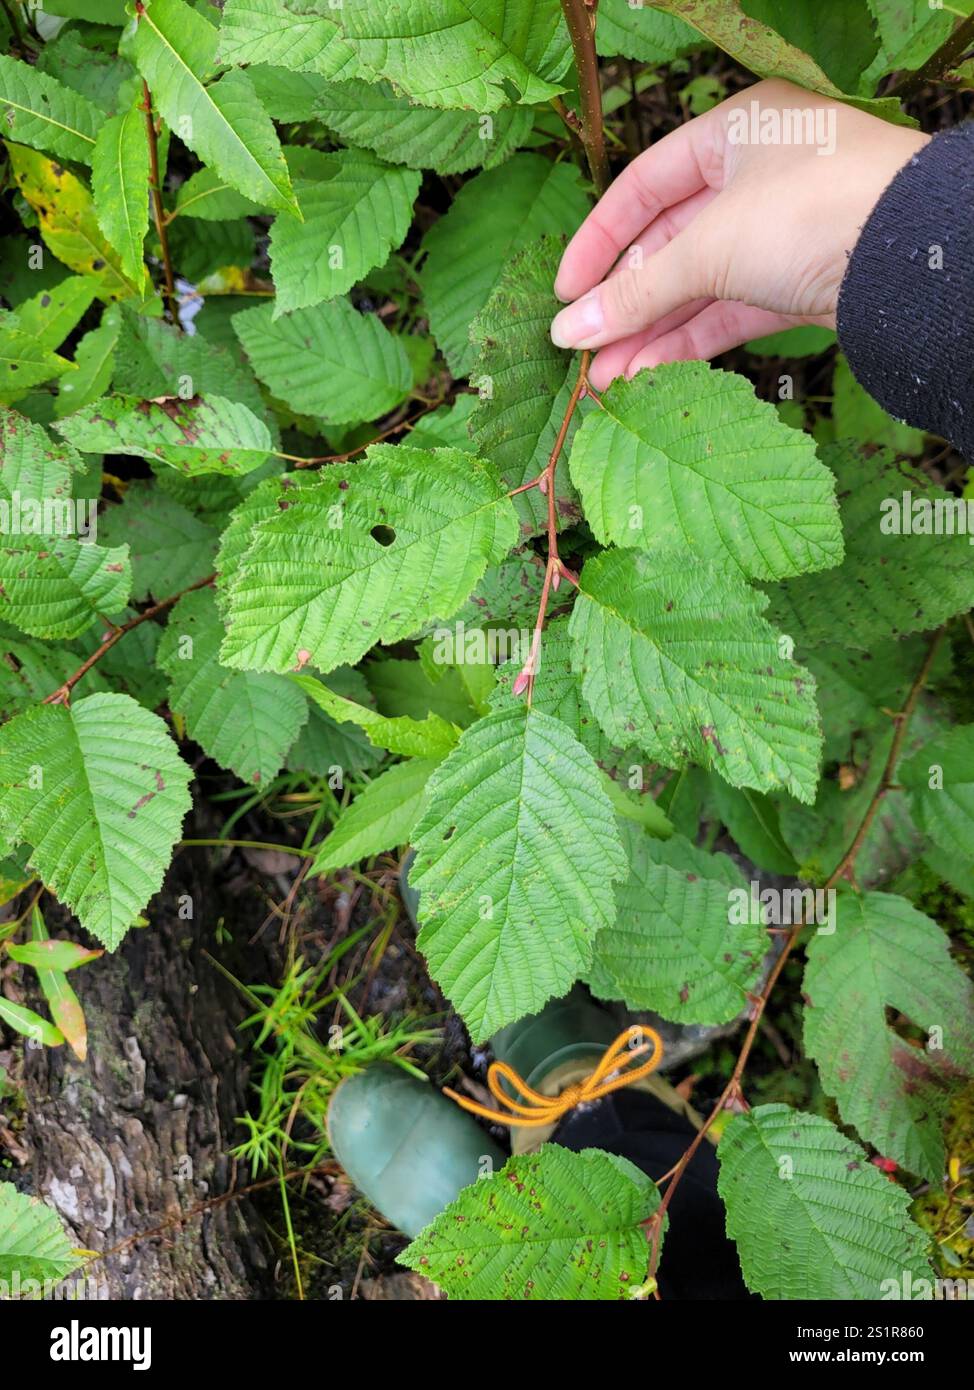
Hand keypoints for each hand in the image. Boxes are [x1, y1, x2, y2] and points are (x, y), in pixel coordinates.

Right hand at [550, 80, 929, 389]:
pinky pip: (730, 312)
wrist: (915, 257)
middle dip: (623, 304)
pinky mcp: (801, 283)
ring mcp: (783, 233)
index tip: (564, 293)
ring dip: (650, 334)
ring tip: (606, 382)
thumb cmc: (813, 212)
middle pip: (670, 244)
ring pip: (699, 286)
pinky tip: (649, 375)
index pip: (644, 185)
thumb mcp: (707, 247)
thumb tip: (569, 331)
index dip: (599, 241)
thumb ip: (634, 292)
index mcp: (737, 131)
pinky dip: (690, 342)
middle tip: (580, 353)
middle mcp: (759, 176)